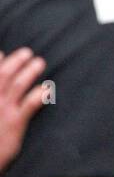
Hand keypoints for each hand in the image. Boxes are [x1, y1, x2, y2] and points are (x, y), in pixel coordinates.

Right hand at [0, 48, 46, 170]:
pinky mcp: (15, 123)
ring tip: (39, 62)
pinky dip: (38, 96)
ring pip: (17, 86)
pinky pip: (29, 106)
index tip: (4, 53)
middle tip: (28, 52)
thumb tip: (0, 57)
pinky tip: (47, 89)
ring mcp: (2, 110)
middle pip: (3, 75)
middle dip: (16, 62)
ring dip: (29, 72)